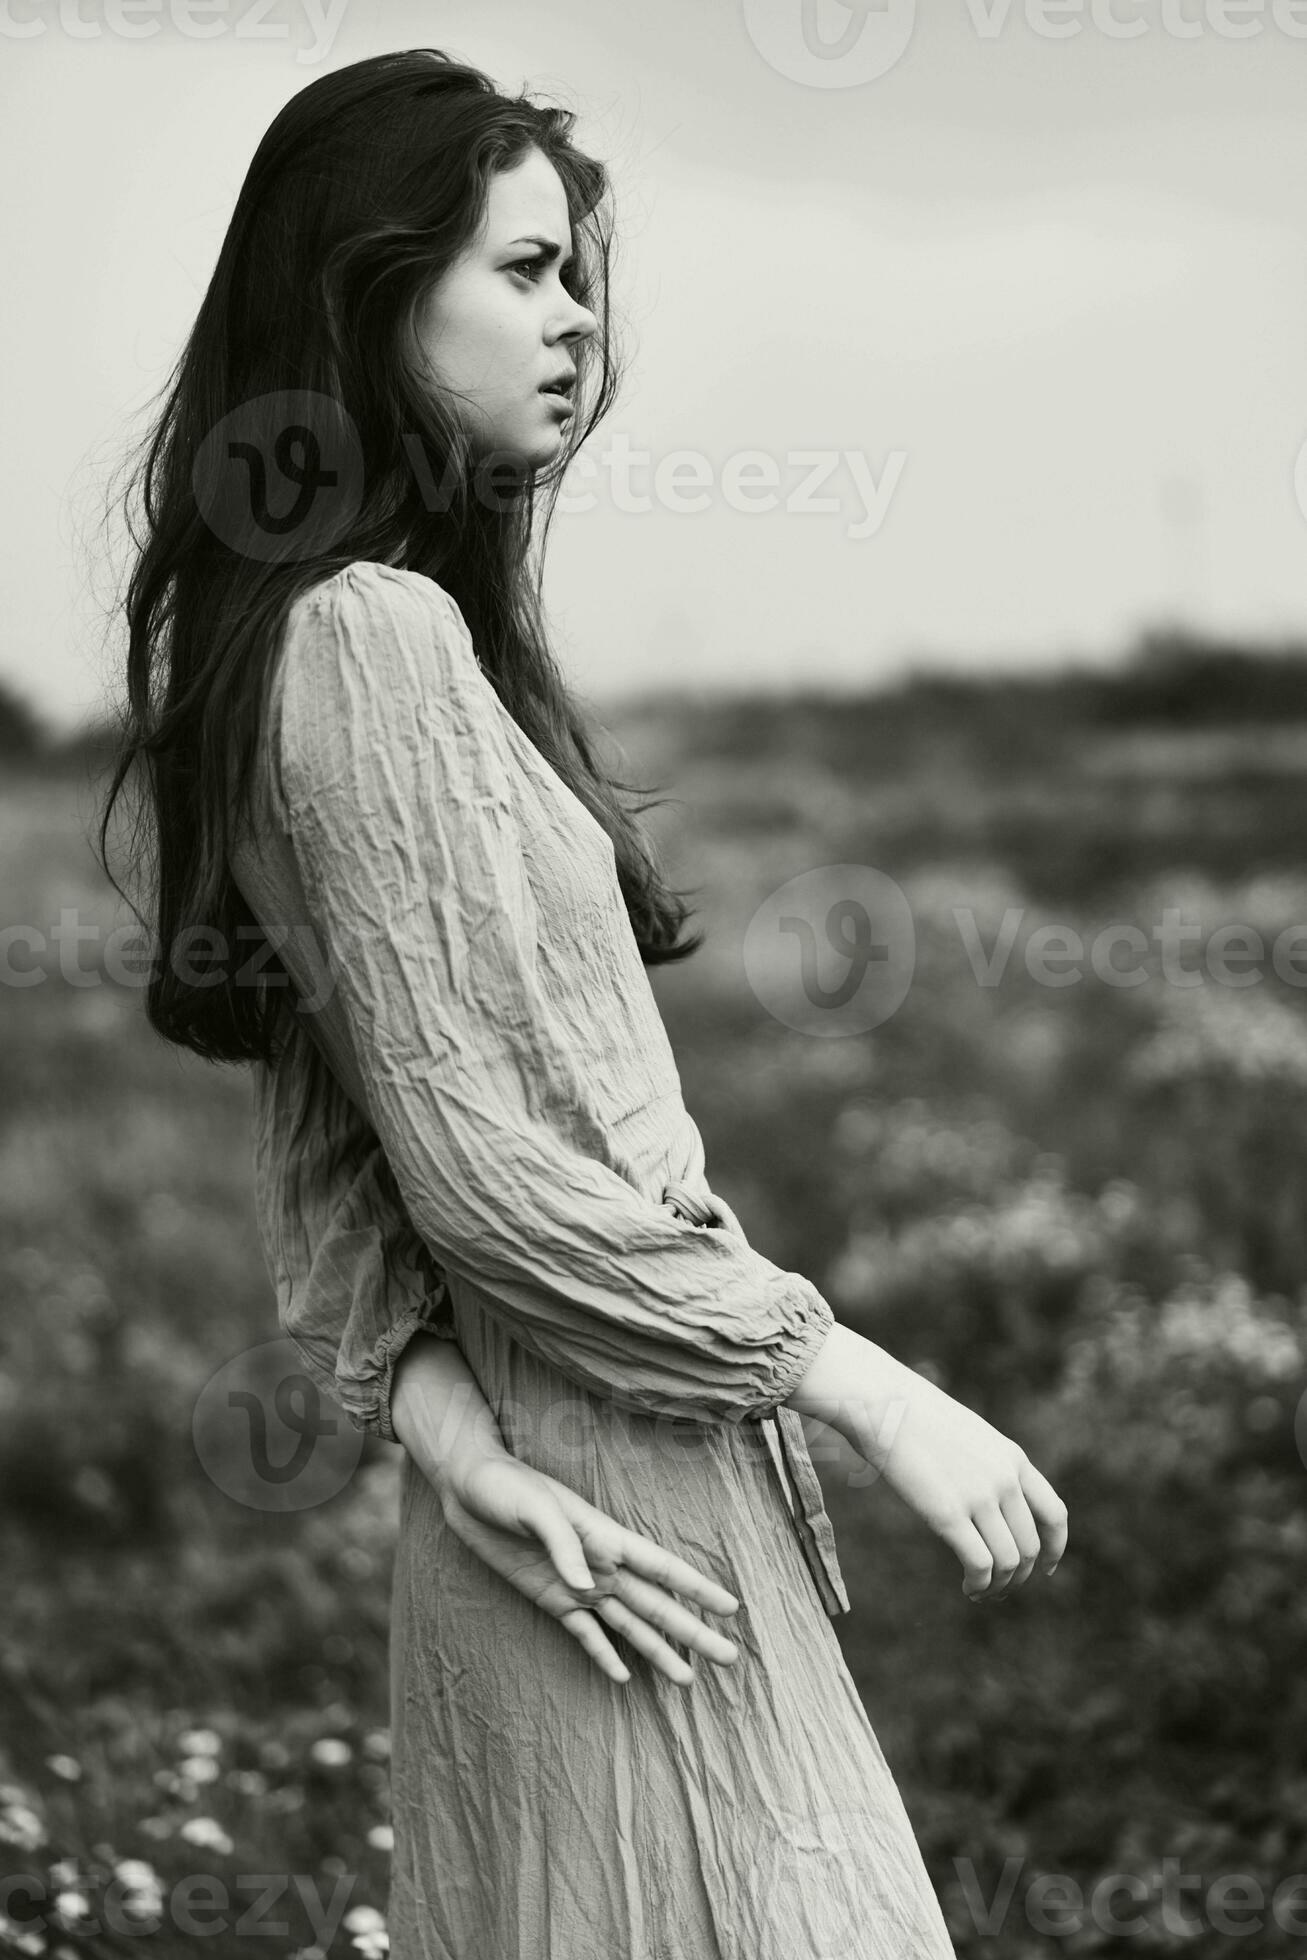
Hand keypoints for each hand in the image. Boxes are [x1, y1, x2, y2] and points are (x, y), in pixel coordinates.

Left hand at [435, 1445, 741, 1686]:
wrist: (469, 1487)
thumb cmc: (505, 1486)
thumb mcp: (534, 1508)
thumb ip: (564, 1545)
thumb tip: (589, 1589)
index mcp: (605, 1538)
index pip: (662, 1568)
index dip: (698, 1588)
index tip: (732, 1608)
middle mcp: (601, 1566)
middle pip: (657, 1604)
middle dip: (693, 1630)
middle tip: (730, 1658)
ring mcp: (578, 1586)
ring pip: (630, 1625)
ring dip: (659, 1651)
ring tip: (688, 1679)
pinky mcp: (551, 1599)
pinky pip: (586, 1634)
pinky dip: (605, 1655)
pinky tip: (624, 1677)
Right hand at [789, 1322, 1068, 1600]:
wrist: (883, 1401)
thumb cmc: (914, 1416)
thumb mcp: (966, 1435)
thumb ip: (985, 1466)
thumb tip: (986, 1500)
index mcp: (1013, 1458)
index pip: (1055, 1514)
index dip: (1054, 1548)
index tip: (1044, 1569)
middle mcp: (1005, 1479)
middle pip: (1030, 1546)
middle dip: (1019, 1576)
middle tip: (999, 1588)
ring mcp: (979, 1496)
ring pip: (1009, 1562)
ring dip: (999, 1586)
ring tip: (980, 1592)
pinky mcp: (948, 1513)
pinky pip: (981, 1564)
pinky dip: (980, 1585)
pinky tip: (967, 1587)